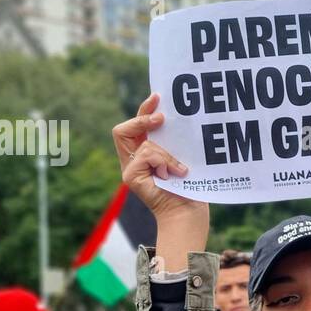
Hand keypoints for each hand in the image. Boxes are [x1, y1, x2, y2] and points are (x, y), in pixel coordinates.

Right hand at [112, 93, 204, 225]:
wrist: (188, 213)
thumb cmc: (189, 188)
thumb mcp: (181, 158)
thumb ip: (173, 143)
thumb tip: (176, 118)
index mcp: (143, 154)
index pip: (135, 126)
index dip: (143, 109)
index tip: (159, 97)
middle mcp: (132, 161)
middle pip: (121, 130)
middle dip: (141, 118)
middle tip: (161, 118)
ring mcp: (130, 170)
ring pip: (144, 145)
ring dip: (166, 154)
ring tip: (181, 169)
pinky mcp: (131, 177)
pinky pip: (147, 155)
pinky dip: (164, 162)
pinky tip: (176, 173)